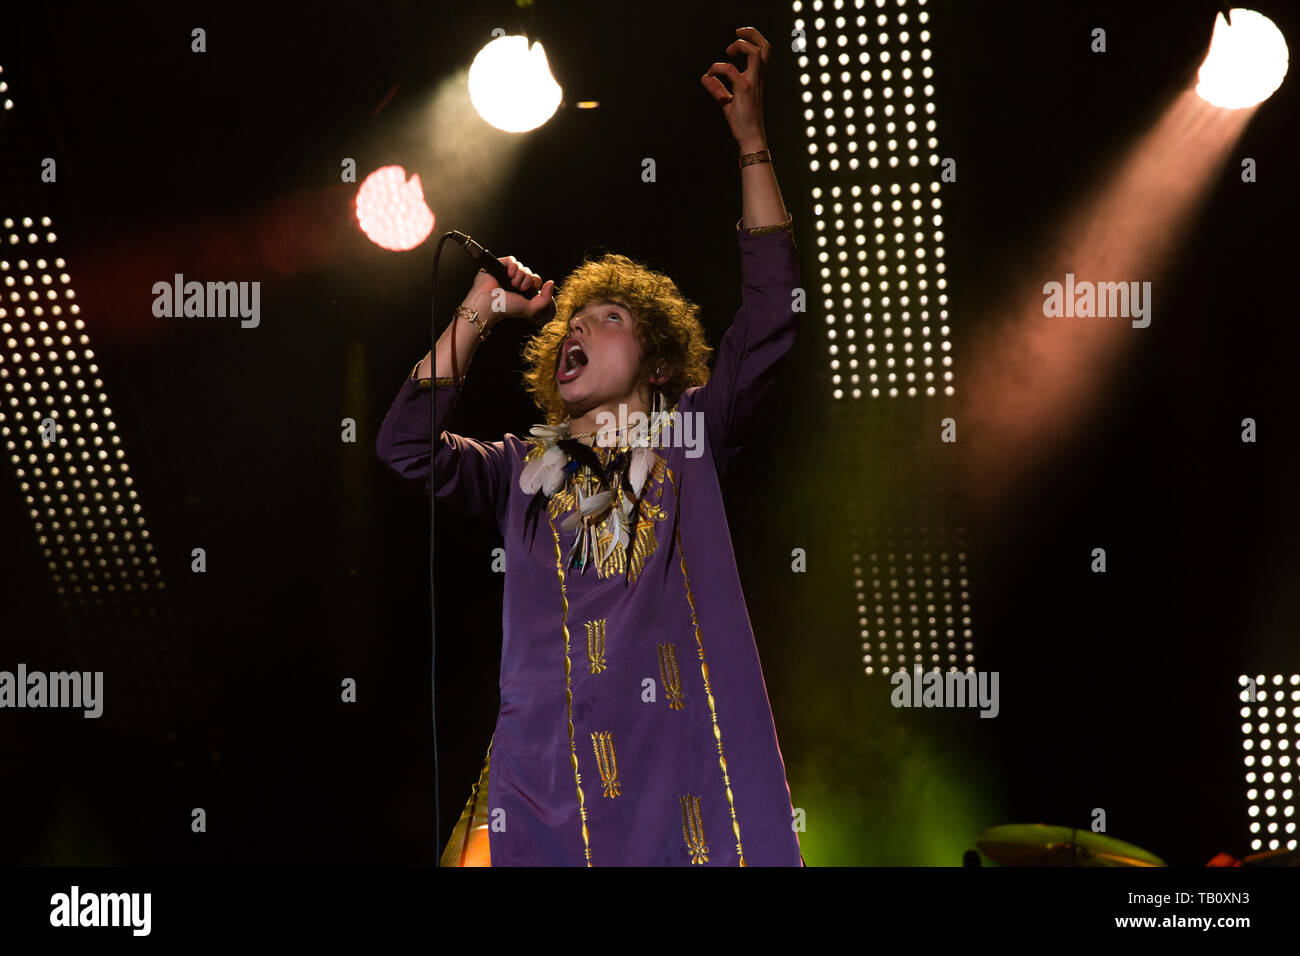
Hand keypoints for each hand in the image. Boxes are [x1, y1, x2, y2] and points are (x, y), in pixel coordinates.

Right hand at [468, 256, 555, 323]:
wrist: (489, 304)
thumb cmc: (506, 308)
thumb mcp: (531, 309)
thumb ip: (545, 300)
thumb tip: (551, 282)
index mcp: (522, 291)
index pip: (535, 280)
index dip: (535, 282)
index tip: (530, 289)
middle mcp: (515, 282)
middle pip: (529, 273)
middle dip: (528, 280)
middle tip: (520, 288)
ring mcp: (506, 273)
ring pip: (522, 266)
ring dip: (521, 275)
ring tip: (513, 284)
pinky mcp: (499, 266)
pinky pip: (512, 260)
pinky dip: (514, 266)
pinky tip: (510, 274)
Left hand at [701, 26, 770, 151]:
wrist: (749, 137)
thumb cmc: (742, 121)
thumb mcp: (727, 102)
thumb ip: (718, 89)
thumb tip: (705, 78)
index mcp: (756, 78)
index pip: (762, 51)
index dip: (751, 39)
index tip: (733, 47)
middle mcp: (756, 77)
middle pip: (765, 47)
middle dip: (752, 34)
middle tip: (737, 34)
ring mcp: (752, 82)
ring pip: (756, 52)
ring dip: (741, 45)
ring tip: (728, 51)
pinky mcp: (744, 90)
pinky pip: (731, 70)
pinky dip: (718, 68)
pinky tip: (710, 75)